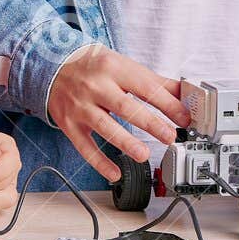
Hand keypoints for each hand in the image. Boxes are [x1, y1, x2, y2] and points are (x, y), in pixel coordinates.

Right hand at [46, 47, 187, 181]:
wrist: (54, 67)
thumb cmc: (96, 68)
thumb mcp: (125, 66)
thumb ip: (155, 82)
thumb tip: (184, 94)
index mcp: (114, 69)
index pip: (145, 87)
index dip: (167, 103)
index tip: (184, 118)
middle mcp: (96, 87)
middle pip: (125, 107)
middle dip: (150, 123)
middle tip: (169, 136)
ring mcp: (81, 107)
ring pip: (105, 127)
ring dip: (126, 143)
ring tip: (144, 154)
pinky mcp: (70, 125)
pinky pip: (85, 147)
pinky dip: (99, 162)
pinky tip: (114, 173)